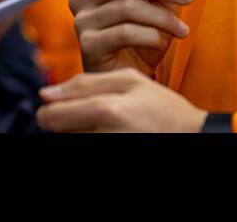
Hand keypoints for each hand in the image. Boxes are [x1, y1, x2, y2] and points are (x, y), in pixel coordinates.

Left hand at [36, 68, 206, 132]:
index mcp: (107, 110)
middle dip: (62, 121)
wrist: (191, 135)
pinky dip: (90, 139)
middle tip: (85, 114)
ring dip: (77, 132)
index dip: (49, 110)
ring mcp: (107, 149)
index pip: (51, 116)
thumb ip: (85, 82)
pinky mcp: (109, 156)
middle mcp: (103, 136)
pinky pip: (86, 146)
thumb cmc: (160, 107)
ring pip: (70, 141)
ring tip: (104, 124)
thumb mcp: (129, 80)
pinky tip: (110, 133)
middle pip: (57, 132)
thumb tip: (45, 93)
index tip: (58, 106)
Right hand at [70, 0, 191, 75]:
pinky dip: (151, 35)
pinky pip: (125, 33)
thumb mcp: (156, 6)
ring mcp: (82, 20)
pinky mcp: (87, 45)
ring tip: (182, 29)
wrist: (126, 75)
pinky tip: (164, 42)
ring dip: (162, 16)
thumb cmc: (140, 37)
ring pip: (127, 6)